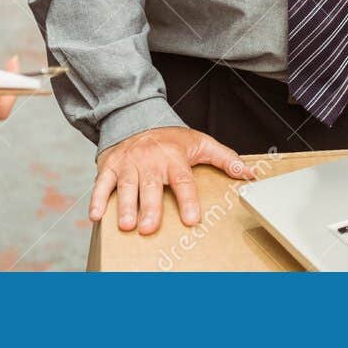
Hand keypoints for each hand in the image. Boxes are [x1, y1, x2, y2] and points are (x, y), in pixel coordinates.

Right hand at [90, 127, 254, 234]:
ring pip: (126, 187)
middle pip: (151, 186)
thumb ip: (225, 158)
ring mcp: (128, 163)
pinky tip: (97, 215)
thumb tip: (250, 174)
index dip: (188, 200)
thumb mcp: (201, 143)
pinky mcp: (109, 166)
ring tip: (127, 225)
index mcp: (174, 157)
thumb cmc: (171, 140)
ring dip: (125, 206)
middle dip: (150, 207)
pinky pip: (101, 183)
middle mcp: (150, 160)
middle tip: (150, 228)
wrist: (137, 119)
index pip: (183, 180)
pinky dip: (97, 199)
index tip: (191, 220)